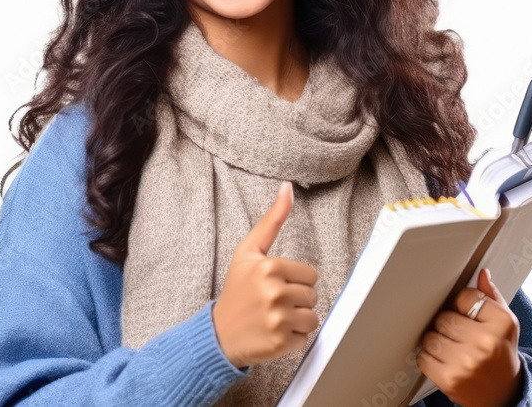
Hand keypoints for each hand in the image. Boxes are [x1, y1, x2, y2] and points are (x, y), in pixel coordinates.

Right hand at [211, 181, 319, 368]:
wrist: (218, 333)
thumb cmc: (236, 289)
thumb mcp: (248, 251)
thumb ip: (272, 220)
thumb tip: (288, 187)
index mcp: (269, 267)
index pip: (310, 275)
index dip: (296, 281)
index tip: (275, 285)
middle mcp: (274, 292)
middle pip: (313, 296)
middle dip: (297, 301)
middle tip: (273, 303)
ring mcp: (277, 319)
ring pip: (313, 318)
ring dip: (298, 320)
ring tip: (275, 318)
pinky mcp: (280, 343)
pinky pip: (306, 338)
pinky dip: (293, 339)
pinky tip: (274, 333)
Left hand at [415, 269, 522, 406]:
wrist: (504, 395)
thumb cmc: (501, 354)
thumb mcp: (505, 325)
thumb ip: (491, 297)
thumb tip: (481, 273)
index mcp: (502, 322)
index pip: (464, 296)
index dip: (461, 304)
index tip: (466, 314)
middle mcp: (485, 342)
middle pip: (444, 316)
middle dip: (446, 323)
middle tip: (457, 334)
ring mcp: (466, 362)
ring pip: (430, 336)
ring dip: (436, 341)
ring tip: (451, 348)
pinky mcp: (449, 379)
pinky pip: (423, 357)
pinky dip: (429, 359)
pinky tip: (444, 362)